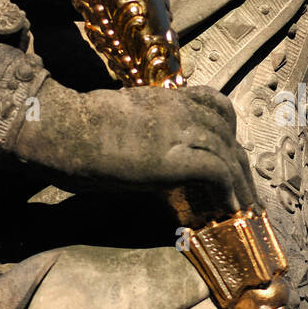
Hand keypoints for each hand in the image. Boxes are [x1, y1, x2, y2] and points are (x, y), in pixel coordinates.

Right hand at [14, 79, 256, 219]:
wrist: (61, 129)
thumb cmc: (75, 128)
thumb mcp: (119, 118)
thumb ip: (145, 129)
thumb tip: (154, 152)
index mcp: (165, 98)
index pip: (216, 104)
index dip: (229, 132)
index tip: (232, 155)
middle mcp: (178, 109)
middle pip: (227, 134)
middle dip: (240, 165)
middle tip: (246, 192)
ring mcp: (177, 130)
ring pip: (227, 153)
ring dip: (239, 184)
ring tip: (243, 209)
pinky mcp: (172, 156)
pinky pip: (215, 171)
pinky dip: (227, 191)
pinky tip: (228, 210)